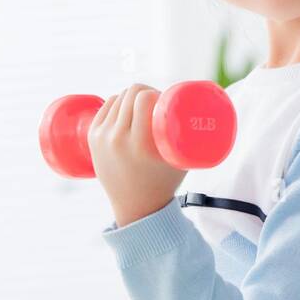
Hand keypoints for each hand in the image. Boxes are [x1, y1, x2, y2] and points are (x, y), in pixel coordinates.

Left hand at [88, 83, 187, 227]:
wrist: (136, 208)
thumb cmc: (165, 183)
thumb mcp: (181, 160)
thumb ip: (193, 136)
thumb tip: (206, 108)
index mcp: (139, 144)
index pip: (144, 97)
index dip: (157, 92)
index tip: (166, 101)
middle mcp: (116, 138)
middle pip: (130, 93)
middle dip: (146, 91)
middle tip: (158, 104)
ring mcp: (101, 138)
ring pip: (118, 97)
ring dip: (132, 97)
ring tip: (144, 108)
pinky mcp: (93, 137)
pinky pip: (106, 106)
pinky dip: (118, 102)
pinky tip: (127, 108)